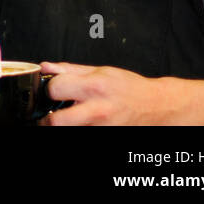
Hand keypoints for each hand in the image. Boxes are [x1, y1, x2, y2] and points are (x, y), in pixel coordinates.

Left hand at [39, 62, 181, 125]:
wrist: (157, 107)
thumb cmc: (130, 88)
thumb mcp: (101, 70)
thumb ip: (70, 70)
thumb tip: (46, 67)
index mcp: (94, 87)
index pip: (55, 89)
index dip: (48, 88)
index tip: (51, 90)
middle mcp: (98, 110)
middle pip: (57, 122)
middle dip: (48, 118)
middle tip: (49, 114)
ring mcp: (102, 128)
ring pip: (69, 131)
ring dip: (64, 126)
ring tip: (68, 118)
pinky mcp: (107, 137)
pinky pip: (83, 134)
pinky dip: (78, 129)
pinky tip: (83, 123)